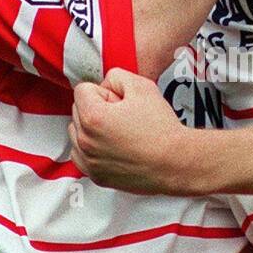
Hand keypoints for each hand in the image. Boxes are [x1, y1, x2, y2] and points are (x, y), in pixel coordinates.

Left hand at [70, 68, 193, 192]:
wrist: (175, 163)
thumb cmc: (162, 130)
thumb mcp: (142, 87)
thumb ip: (116, 76)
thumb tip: (105, 84)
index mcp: (93, 117)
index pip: (82, 90)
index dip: (105, 91)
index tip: (120, 102)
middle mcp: (86, 141)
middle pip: (77, 110)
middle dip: (98, 108)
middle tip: (123, 117)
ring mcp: (89, 161)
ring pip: (77, 132)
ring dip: (92, 128)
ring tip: (119, 133)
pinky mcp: (96, 176)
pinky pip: (81, 155)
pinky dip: (92, 149)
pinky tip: (112, 147)